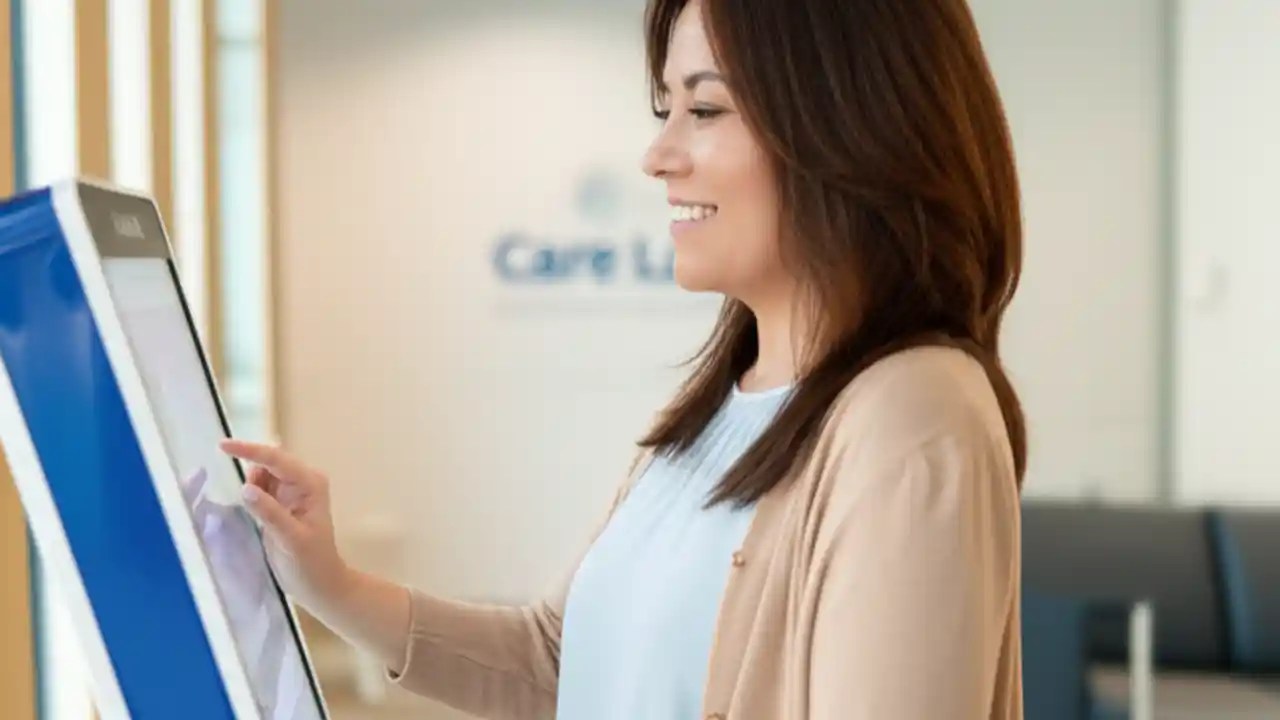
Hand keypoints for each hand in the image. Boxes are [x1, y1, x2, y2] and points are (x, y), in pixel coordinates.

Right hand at [219, 439, 352, 614]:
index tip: (222, 445)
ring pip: (261, 475)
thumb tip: (246, 488)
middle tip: (254, 510)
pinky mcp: (279, 504)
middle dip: (252, 476)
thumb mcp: (291, 539)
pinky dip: (250, 496)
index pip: (276, 459)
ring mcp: (290, 492)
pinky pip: (258, 489)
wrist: (319, 584)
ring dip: (251, 488)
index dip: (249, 450)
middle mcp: (302, 481)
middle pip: (268, 463)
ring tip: (262, 521)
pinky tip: (254, 515)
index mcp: (310, 483)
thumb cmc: (311, 563)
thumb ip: (269, 513)